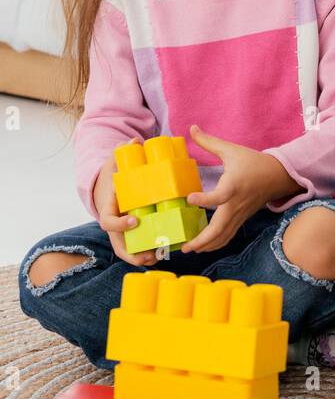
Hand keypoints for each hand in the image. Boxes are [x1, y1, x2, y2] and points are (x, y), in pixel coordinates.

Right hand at [92, 143, 158, 267]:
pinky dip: (148, 254)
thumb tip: (134, 140)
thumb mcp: (114, 163)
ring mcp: (124, 232)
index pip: (108, 223)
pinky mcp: (134, 234)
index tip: (135, 221)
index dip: (120, 226)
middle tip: (150, 252)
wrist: (110, 187)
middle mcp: (115, 224)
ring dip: (142, 257)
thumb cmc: (113, 176)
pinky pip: (138, 248)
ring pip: (129, 251)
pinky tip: (162, 253)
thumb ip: (123, 152)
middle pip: (119, 245)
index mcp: (108, 210)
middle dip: (133, 253)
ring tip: (159, 255)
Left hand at [180, 125, 297, 253]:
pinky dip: (216, 243)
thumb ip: (209, 142)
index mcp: (233, 185)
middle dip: (202, 240)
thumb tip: (191, 129)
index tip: (190, 198)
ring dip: (207, 245)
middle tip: (185, 247)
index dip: (205, 199)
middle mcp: (236, 204)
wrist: (278, 175)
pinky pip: (228, 235)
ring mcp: (240, 214)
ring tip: (190, 249)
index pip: (219, 197)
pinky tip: (204, 245)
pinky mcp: (241, 219)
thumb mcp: (231, 149)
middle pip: (220, 228)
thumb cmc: (253, 162)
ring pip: (224, 236)